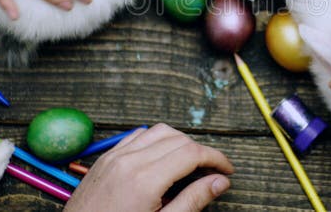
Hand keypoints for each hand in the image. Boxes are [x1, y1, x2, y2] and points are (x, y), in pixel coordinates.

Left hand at [65, 124, 233, 211]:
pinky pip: (136, 135)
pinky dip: (155, 140)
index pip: (192, 153)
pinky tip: (161, 157)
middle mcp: (129, 161)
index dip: (216, 158)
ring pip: (158, 131)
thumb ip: (193, 200)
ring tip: (190, 163)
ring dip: (179, 142)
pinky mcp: (104, 158)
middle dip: (200, 151)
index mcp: (145, 179)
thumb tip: (219, 182)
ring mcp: (114, 156)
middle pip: (178, 139)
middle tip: (212, 171)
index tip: (226, 170)